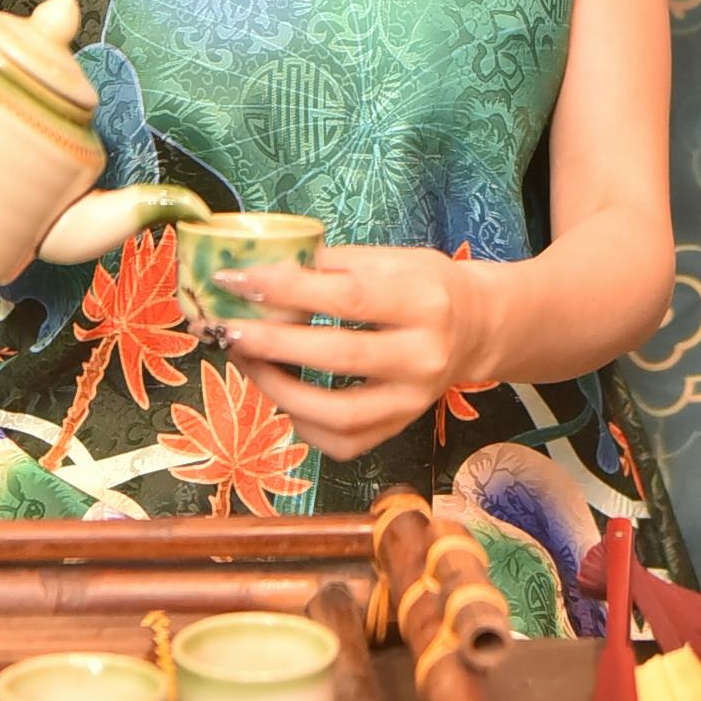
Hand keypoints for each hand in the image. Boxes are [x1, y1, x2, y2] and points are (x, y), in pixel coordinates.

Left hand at [217, 246, 495, 460]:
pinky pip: (341, 441)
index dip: (286, 290)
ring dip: (278, 389)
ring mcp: (412, 402)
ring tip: (246, 361)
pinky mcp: (399, 428)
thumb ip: (330, 267)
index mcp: (424, 301)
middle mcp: (423, 356)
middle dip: (271, 343)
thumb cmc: (422, 285)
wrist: (475, 328)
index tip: (235, 279)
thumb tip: (262, 275)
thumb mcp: (388, 259)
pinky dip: (302, 422)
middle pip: (337, 355)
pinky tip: (281, 393)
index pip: (347, 298)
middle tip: (225, 329)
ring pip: (336, 413)